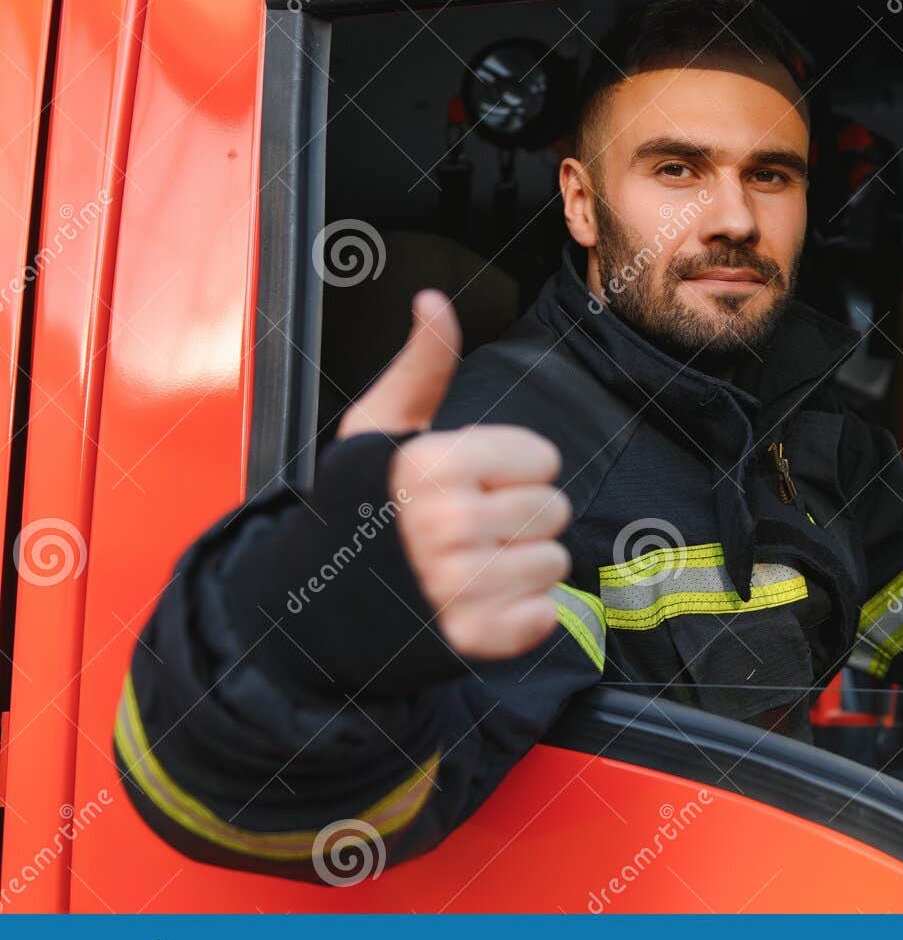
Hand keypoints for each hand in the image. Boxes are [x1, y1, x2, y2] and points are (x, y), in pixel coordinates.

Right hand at [338, 290, 571, 659]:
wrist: (309, 610)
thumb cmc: (354, 510)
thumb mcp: (378, 430)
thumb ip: (421, 366)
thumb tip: (433, 299)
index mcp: (433, 464)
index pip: (543, 460)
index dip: (511, 471)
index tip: (468, 484)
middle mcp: (448, 524)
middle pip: (554, 512)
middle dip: (517, 520)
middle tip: (463, 531)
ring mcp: (460, 587)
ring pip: (555, 564)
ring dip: (519, 568)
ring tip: (465, 567)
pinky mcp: (472, 640)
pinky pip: (544, 616)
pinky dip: (518, 616)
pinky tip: (472, 605)